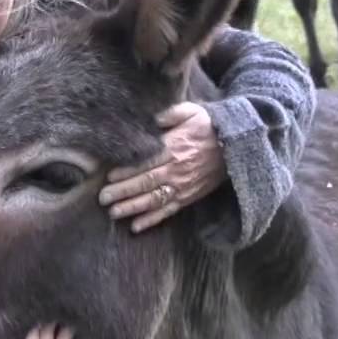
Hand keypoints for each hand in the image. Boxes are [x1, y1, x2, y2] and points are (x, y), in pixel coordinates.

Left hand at [98, 102, 227, 232]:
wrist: (235, 145)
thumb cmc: (208, 126)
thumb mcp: (190, 111)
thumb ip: (169, 114)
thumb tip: (150, 119)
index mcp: (174, 148)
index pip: (145, 162)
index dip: (127, 171)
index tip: (108, 177)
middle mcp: (177, 169)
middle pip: (145, 183)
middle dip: (122, 192)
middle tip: (102, 198)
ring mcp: (183, 186)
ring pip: (154, 200)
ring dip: (133, 208)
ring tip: (113, 213)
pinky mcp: (189, 197)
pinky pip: (168, 211)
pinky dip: (152, 220)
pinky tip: (136, 227)